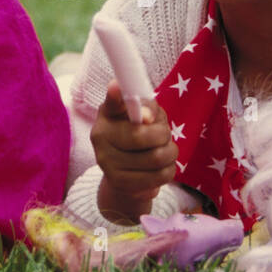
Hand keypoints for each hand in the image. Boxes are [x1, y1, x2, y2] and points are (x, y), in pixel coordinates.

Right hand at [91, 80, 177, 223]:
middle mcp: (100, 138)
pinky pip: (158, 176)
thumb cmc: (139, 132)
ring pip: (155, 158)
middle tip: (165, 135)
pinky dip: (169, 169)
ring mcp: (107, 163)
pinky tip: (162, 165)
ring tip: (167, 150)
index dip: (114, 96)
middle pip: (140, 136)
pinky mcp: (119, 183)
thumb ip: (148, 108)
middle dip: (164, 134)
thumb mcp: (146, 113)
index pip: (111, 104)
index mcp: (107, 116)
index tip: (116, 88)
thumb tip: (147, 116)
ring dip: (170, 152)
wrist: (127, 169)